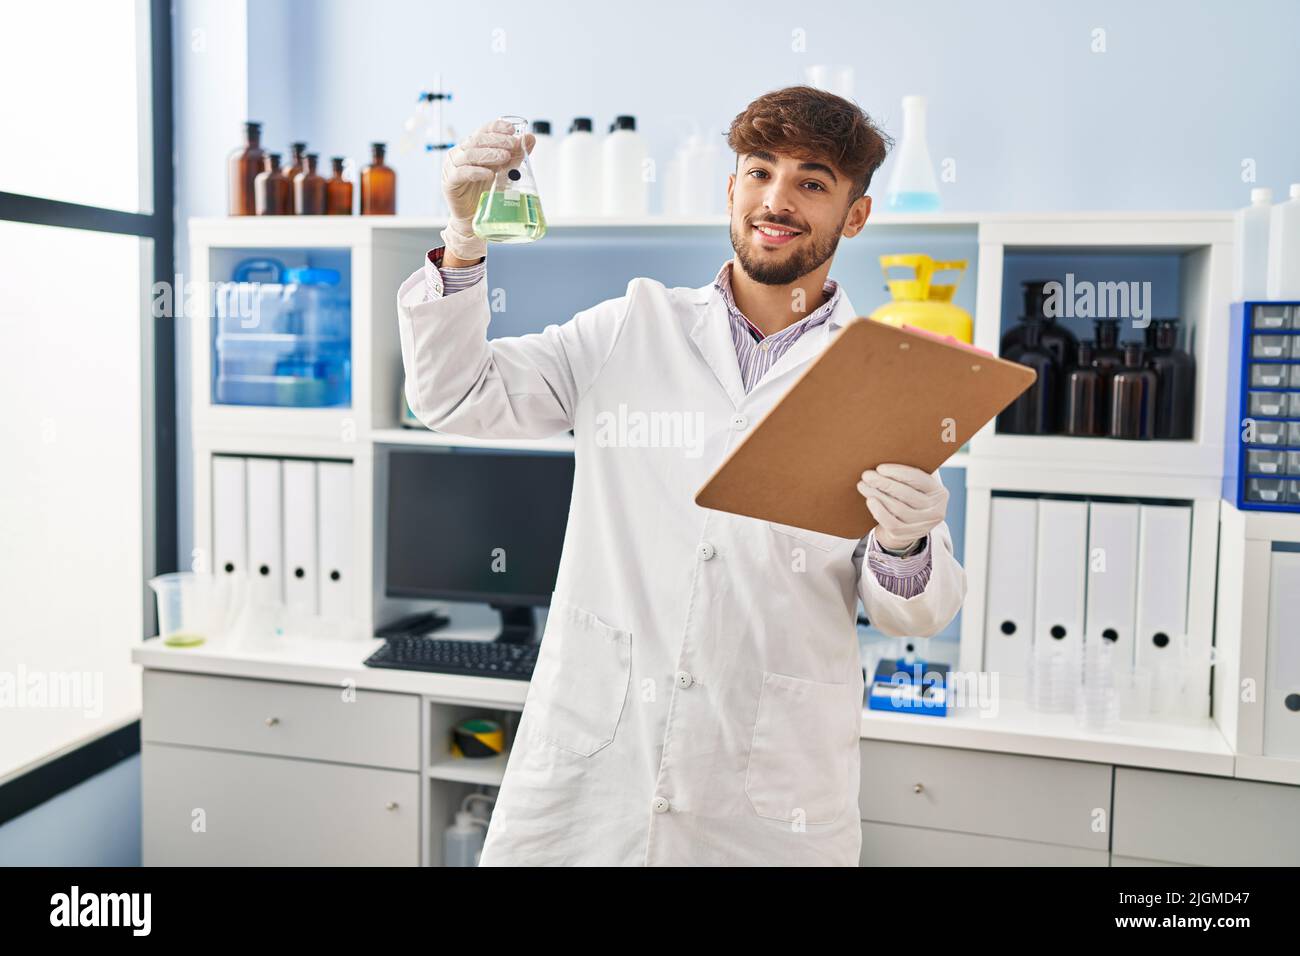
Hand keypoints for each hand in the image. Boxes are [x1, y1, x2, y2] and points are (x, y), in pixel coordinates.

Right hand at [440, 119, 534, 259]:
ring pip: (469, 154)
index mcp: (472, 147)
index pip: (483, 131)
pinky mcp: (449, 183)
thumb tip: (530, 138)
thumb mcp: (505, 171)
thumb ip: (515, 155)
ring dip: (488, 154)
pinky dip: (476, 172)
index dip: (497, 127)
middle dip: (497, 140)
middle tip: (513, 144)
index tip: (512, 130)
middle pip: (477, 140)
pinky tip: (489, 174)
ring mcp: (452, 167)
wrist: (475, 218)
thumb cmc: (487, 192)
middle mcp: (460, 153)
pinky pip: (461, 173)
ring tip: (504, 157)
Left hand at [857, 463, 947, 552]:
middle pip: (906, 494)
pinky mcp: (908, 535)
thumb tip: (889, 453)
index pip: (919, 479)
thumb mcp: (916, 487)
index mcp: (940, 493)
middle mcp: (935, 511)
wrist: (907, 528)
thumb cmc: (909, 498)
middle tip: (867, 475)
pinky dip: (879, 511)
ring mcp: (922, 526)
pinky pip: (891, 523)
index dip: (898, 472)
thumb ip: (910, 474)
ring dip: (877, 495)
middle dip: (884, 482)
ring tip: (863, 485)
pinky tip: (870, 500)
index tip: (880, 468)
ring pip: (897, 508)